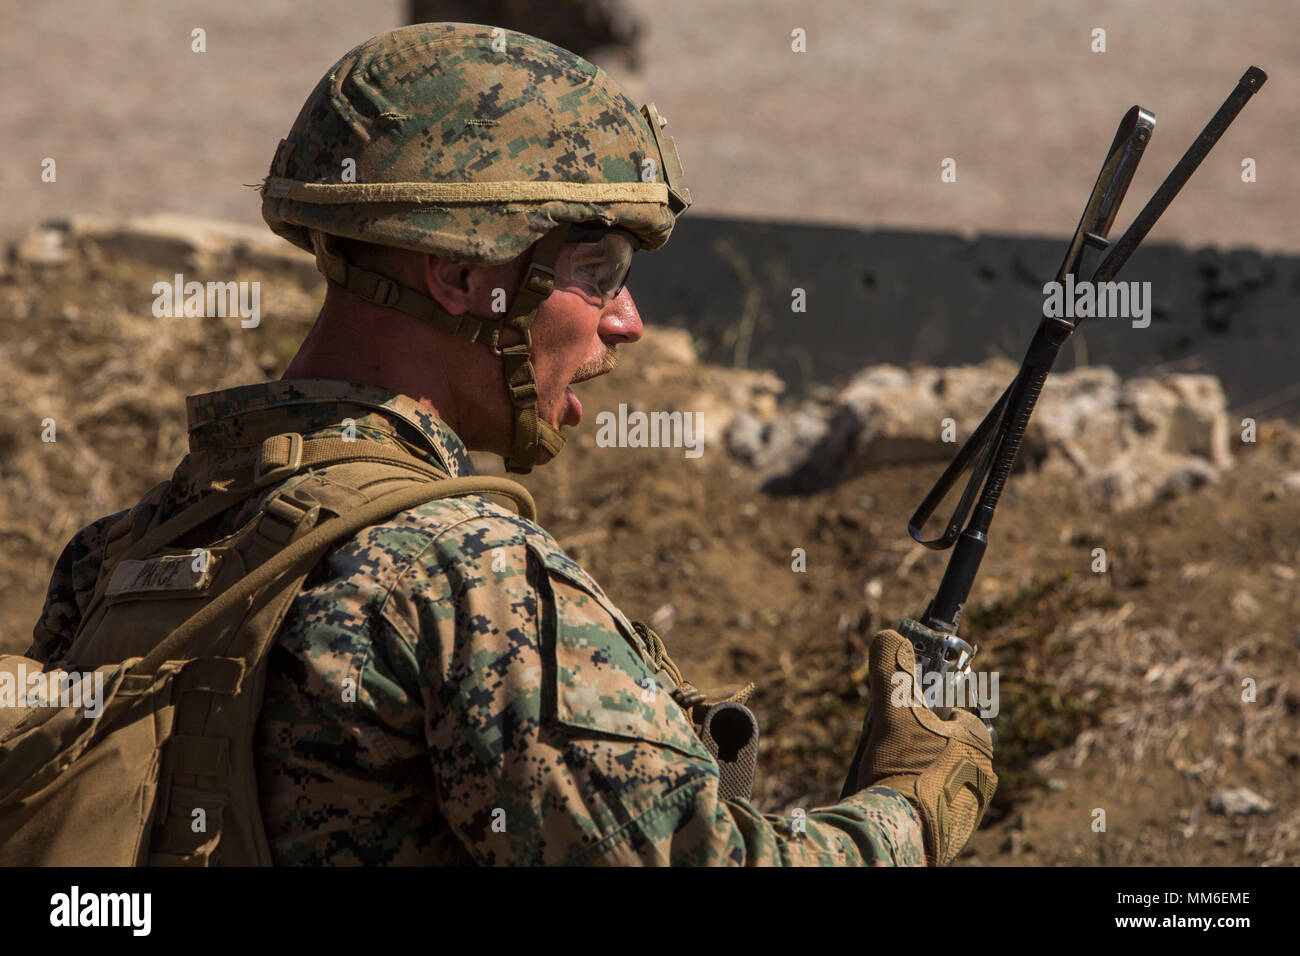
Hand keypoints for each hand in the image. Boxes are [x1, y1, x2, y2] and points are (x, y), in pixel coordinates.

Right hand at [854, 629, 996, 865]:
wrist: (902, 834)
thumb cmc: (903, 770)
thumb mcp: (893, 712)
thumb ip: (893, 670)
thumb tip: (887, 635)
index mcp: (979, 740)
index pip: (953, 713)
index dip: (924, 710)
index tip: (904, 717)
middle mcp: (986, 773)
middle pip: (945, 745)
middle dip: (921, 744)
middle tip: (892, 749)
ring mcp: (973, 806)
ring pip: (942, 775)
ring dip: (919, 772)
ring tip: (891, 777)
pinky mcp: (956, 831)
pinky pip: (938, 804)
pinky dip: (920, 799)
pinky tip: (898, 799)